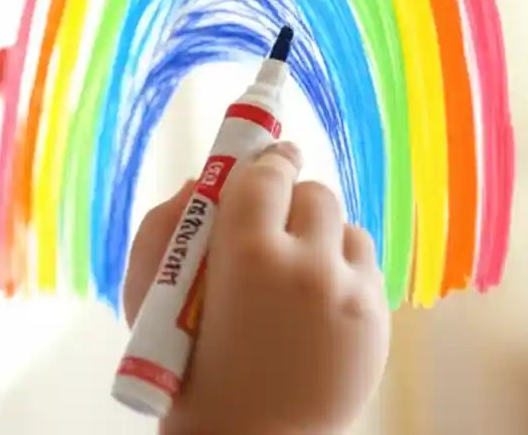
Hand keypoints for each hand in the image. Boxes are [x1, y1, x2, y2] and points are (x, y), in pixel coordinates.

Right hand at [124, 142, 389, 434]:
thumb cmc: (185, 370)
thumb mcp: (153, 293)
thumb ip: (169, 224)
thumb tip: (205, 180)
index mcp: (248, 251)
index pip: (269, 172)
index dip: (268, 160)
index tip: (269, 158)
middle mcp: (307, 264)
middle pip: (315, 192)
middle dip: (293, 198)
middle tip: (275, 218)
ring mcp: (348, 294)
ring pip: (345, 227)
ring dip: (320, 236)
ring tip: (294, 268)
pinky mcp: (375, 321)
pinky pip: (363, 269)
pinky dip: (340, 273)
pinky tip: (314, 301)